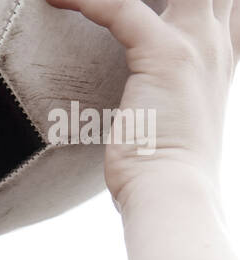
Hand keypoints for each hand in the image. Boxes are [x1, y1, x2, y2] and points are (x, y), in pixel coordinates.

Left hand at [44, 0, 239, 210]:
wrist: (172, 199)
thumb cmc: (163, 175)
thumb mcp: (173, 121)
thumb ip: (162, 95)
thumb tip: (134, 107)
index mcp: (220, 55)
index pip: (217, 3)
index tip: (150, 4)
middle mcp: (213, 41)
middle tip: (114, 3)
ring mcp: (193, 43)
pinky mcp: (164, 54)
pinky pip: (119, 8)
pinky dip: (82, 2)